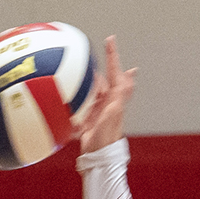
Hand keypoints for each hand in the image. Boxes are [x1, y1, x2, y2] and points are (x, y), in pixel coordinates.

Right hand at [75, 35, 134, 153]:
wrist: (97, 158)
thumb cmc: (106, 137)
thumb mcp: (113, 112)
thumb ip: (121, 94)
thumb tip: (131, 73)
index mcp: (114, 99)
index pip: (115, 73)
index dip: (113, 56)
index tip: (110, 39)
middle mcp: (107, 103)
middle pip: (105, 80)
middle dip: (104, 66)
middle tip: (102, 51)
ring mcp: (97, 112)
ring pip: (93, 91)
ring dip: (90, 81)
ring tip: (84, 69)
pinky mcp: (87, 121)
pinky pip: (82, 106)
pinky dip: (77, 99)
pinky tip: (68, 96)